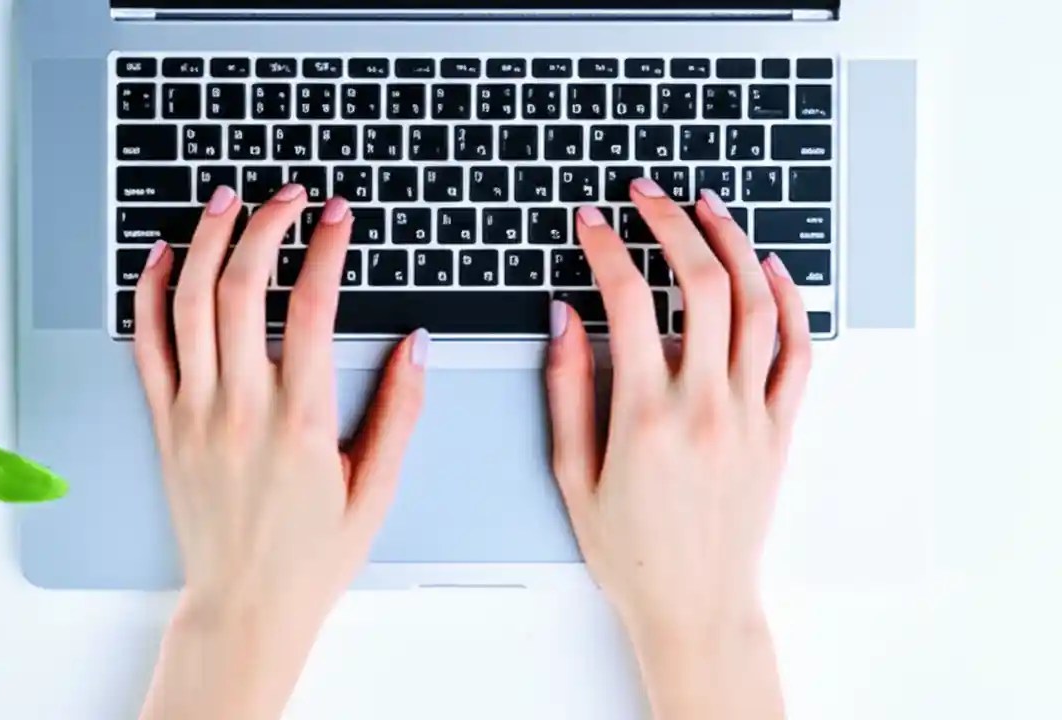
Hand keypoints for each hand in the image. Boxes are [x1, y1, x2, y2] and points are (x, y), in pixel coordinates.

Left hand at [133, 184, 427, 719]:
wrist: (244, 608)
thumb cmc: (312, 558)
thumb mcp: (376, 490)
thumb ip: (399, 413)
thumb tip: (415, 345)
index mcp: (301, 423)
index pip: (310, 309)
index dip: (326, 249)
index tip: (338, 215)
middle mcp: (241, 410)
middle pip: (240, 289)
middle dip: (266, 226)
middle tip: (288, 196)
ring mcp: (195, 414)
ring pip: (188, 305)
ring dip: (205, 242)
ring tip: (227, 202)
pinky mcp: (165, 425)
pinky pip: (147, 345)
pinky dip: (149, 293)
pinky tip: (161, 257)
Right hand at [548, 180, 810, 718]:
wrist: (695, 605)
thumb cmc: (629, 551)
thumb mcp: (573, 474)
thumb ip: (567, 390)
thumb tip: (563, 318)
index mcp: (645, 415)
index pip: (625, 301)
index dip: (605, 248)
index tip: (591, 222)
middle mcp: (705, 405)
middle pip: (700, 284)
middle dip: (670, 224)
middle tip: (647, 195)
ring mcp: (751, 413)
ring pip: (754, 304)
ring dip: (731, 244)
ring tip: (706, 207)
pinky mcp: (779, 428)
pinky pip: (796, 350)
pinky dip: (787, 300)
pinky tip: (768, 268)